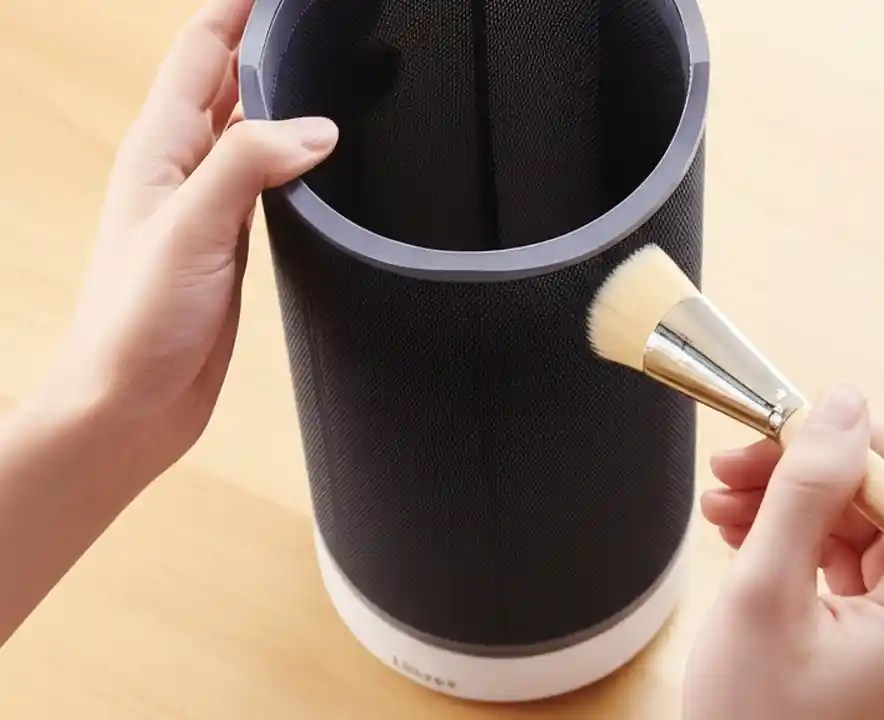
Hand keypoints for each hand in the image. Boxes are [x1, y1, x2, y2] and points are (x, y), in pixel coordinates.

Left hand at [35, 0, 336, 481]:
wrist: (129, 406)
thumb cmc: (135, 324)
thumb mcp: (192, 230)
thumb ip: (249, 166)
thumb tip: (318, 126)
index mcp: (160, 148)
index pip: (202, 49)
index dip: (240, 9)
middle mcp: (182, 167)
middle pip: (229, 79)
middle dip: (271, 42)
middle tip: (324, 24)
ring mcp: (207, 204)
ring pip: (251, 126)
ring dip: (287, 94)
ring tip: (337, 69)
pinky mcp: (232, 242)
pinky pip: (267, 177)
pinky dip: (295, 154)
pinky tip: (323, 156)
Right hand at [684, 385, 883, 719]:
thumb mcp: (766, 595)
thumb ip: (806, 491)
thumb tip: (844, 405)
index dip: (874, 442)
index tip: (800, 427)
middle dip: (818, 471)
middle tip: (741, 459)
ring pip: (869, 531)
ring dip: (798, 502)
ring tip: (725, 499)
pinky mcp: (881, 647)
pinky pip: (851, 568)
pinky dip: (799, 540)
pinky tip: (743, 531)